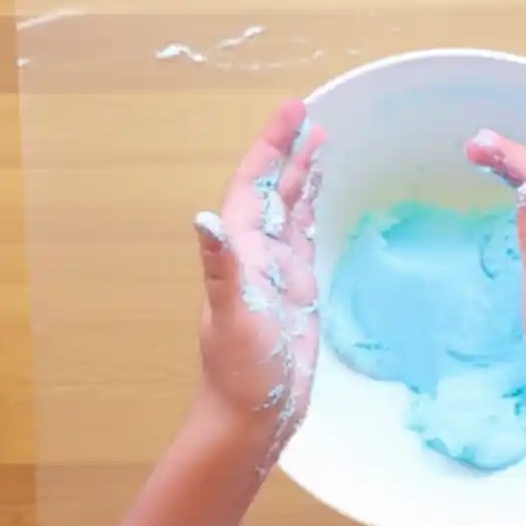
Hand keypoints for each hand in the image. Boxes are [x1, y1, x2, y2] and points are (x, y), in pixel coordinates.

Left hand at [191, 100, 326, 466]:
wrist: (253, 413)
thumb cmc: (241, 371)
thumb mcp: (231, 317)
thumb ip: (222, 268)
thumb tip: (204, 219)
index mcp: (240, 252)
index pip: (254, 186)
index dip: (270, 148)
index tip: (292, 113)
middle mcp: (257, 254)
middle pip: (274, 189)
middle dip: (288, 150)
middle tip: (308, 113)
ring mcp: (278, 271)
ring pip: (290, 209)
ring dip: (302, 175)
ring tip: (321, 141)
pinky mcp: (297, 290)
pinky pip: (305, 238)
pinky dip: (312, 211)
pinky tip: (318, 196)